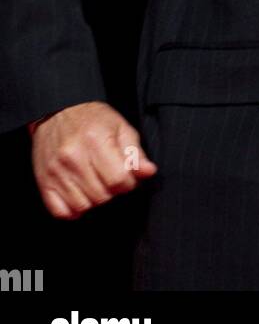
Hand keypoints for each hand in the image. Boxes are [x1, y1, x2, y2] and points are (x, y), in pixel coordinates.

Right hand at [30, 100, 157, 219]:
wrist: (57, 111)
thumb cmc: (91, 118)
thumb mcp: (120, 126)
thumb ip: (135, 152)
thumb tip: (148, 172)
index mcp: (96, 141)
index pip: (119, 179)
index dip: (129, 182)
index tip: (127, 176)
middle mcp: (74, 157)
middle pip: (102, 196)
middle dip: (113, 190)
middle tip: (110, 176)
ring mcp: (56, 172)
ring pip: (83, 206)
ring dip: (94, 199)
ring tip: (96, 183)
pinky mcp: (44, 182)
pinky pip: (61, 212)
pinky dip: (73, 209)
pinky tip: (80, 194)